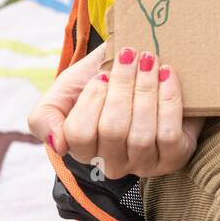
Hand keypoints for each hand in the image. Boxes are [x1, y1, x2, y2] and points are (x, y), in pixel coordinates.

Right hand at [27, 43, 204, 179]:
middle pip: (113, 130)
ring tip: (150, 60)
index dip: (93, 99)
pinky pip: (169, 136)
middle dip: (123, 85)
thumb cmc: (100, 77)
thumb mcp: (65, 89)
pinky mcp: (174, 157)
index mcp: (82, 150)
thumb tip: (58, 144)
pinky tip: (167, 74)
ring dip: (147, 89)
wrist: (142, 63)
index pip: (79, 134)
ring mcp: (143, 164)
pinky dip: (169, 100)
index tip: (102, 73)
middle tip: (131, 55)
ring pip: (141, 135)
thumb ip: (45, 116)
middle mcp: (111, 163)